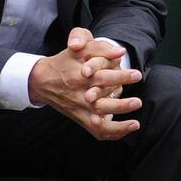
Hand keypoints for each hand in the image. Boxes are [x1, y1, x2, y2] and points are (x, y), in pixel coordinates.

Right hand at [27, 27, 143, 139]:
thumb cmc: (65, 61)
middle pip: (100, 105)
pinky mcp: (80, 119)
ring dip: (118, 127)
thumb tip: (120, 52)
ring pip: (98, 124)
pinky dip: (112, 133)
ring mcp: (79, 110)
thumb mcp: (80, 48)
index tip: (137, 74)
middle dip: (121, 105)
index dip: (120, 77)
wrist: (42, 80)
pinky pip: (97, 131)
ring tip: (135, 124)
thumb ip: (100, 47)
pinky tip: (128, 129)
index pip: (101, 78)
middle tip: (138, 102)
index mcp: (79, 78)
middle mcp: (79, 97)